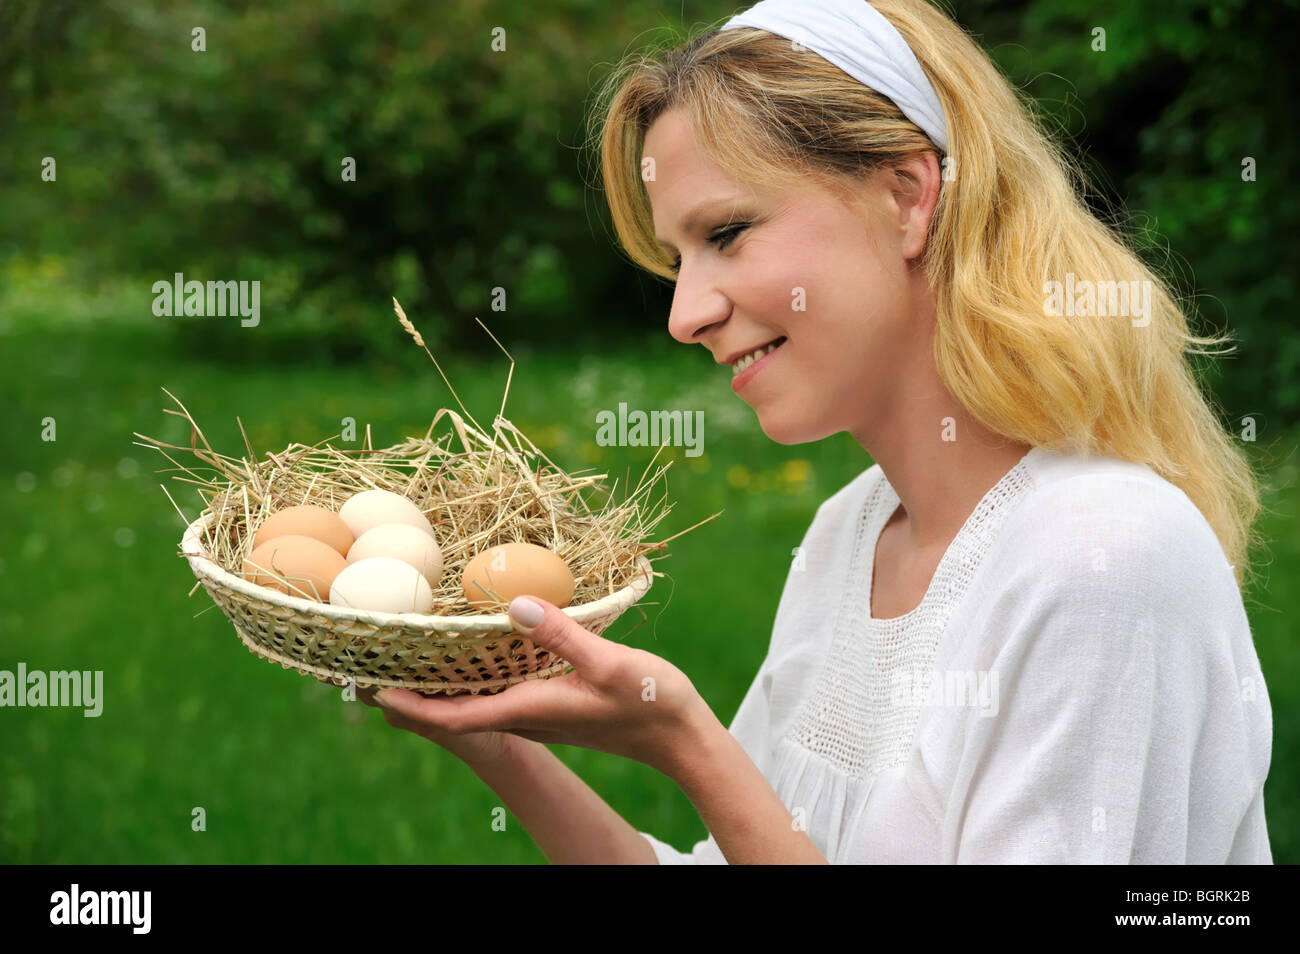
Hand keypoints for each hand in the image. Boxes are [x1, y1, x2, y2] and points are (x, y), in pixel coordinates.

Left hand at [367, 595, 710, 776]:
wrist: (682, 739)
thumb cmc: (650, 704)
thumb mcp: (608, 664)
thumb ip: (563, 635)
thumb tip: (514, 604)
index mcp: (530, 708)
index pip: (455, 717)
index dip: (412, 705)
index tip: (374, 689)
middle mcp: (527, 715)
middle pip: (455, 712)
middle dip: (414, 694)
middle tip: (376, 667)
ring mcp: (540, 712)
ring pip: (475, 703)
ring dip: (442, 686)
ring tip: (413, 656)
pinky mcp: (555, 704)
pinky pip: (499, 694)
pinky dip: (474, 678)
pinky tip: (475, 654)